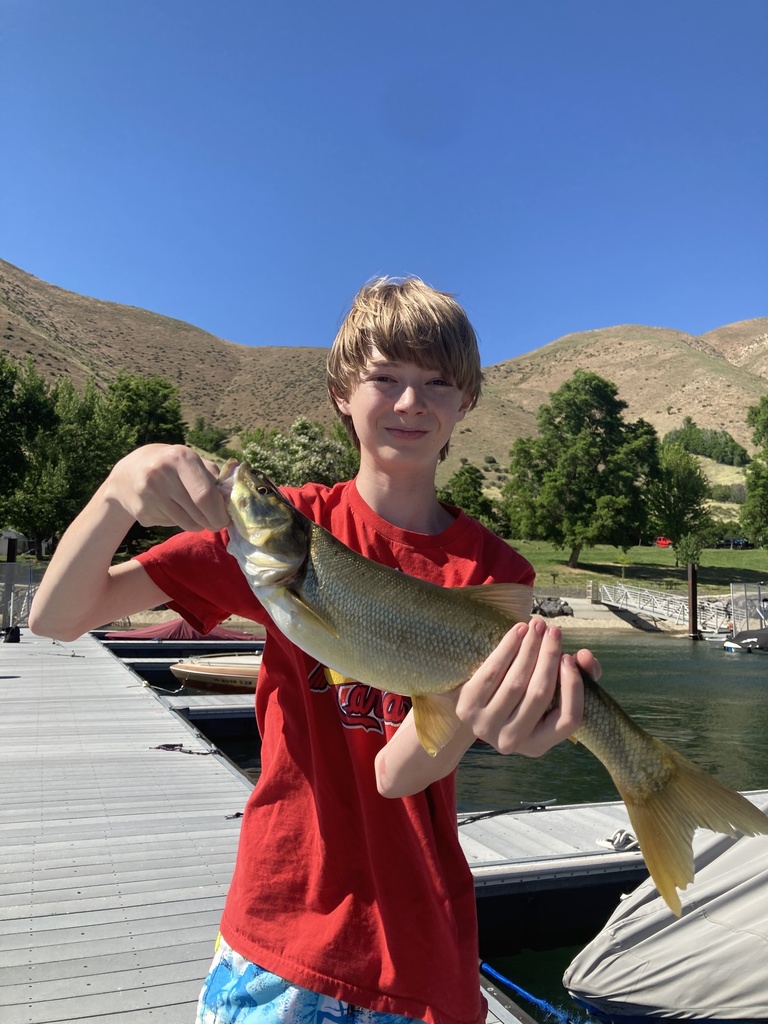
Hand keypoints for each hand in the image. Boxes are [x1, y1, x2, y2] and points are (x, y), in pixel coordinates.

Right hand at [105, 444, 230, 531]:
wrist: (126, 475)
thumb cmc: (169, 466)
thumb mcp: (189, 460)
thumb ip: (213, 475)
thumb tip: (232, 497)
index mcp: (180, 458)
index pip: (205, 495)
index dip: (219, 512)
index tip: (226, 518)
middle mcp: (161, 475)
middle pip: (198, 514)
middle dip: (212, 522)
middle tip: (216, 522)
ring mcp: (149, 495)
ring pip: (187, 524)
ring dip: (197, 524)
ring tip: (192, 512)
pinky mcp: (141, 513)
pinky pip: (172, 525)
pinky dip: (177, 522)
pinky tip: (169, 508)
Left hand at [453, 617, 595, 756]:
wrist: (474, 704)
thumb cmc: (520, 697)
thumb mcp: (548, 694)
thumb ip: (578, 676)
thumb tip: (585, 656)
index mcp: (538, 745)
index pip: (568, 719)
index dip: (573, 687)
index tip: (570, 657)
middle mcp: (512, 742)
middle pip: (540, 694)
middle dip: (549, 657)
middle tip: (555, 630)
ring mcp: (487, 727)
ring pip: (516, 682)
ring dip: (530, 648)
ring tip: (538, 624)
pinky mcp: (467, 708)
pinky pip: (492, 672)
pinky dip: (508, 647)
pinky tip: (519, 630)